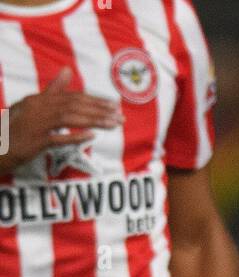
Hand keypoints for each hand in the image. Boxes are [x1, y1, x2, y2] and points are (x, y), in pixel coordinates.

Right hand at [0, 69, 121, 174]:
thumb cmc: (17, 127)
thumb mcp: (33, 106)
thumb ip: (52, 90)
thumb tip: (68, 70)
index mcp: (39, 100)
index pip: (71, 97)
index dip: (94, 101)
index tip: (113, 106)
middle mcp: (37, 108)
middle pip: (73, 106)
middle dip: (99, 110)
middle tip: (119, 116)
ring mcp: (36, 125)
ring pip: (69, 119)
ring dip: (94, 121)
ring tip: (113, 124)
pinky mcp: (35, 142)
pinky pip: (57, 139)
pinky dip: (74, 137)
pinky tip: (91, 136)